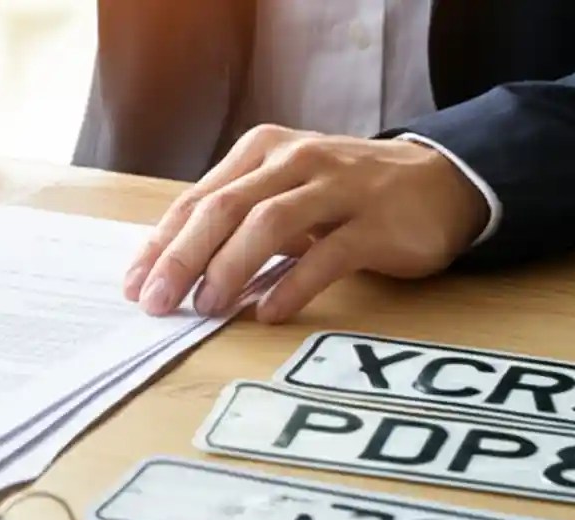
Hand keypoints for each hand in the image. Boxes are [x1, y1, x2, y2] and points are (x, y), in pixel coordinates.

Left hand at [123, 125, 488, 322]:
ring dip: (230, 268)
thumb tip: (176, 272)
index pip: (198, 199)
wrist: (440, 181)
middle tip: (158, 301)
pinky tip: (267, 312)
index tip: (134, 285)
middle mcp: (295, 160)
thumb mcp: (284, 195)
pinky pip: (326, 255)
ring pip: (269, 224)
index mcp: (262, 152)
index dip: (162, 244)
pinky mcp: (375, 221)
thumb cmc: (345, 196)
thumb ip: (236, 223)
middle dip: (183, 258)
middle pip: (224, 208)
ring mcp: (338, 187)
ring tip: (207, 307)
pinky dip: (291, 285)